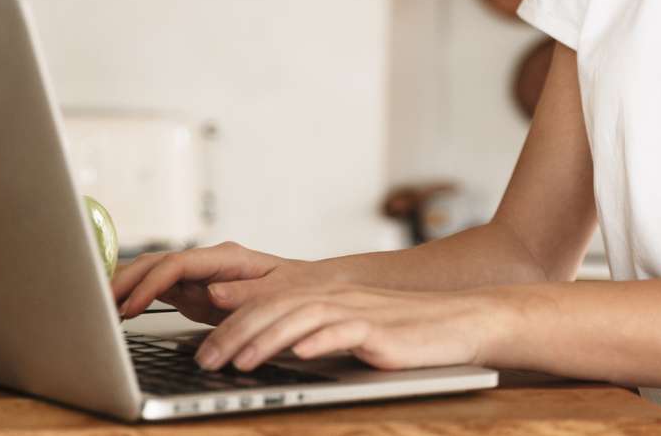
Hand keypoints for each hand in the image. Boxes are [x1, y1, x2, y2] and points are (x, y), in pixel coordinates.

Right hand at [110, 241, 332, 325]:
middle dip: (127, 279)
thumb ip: (244, 294)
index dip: (152, 283)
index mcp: (227, 257)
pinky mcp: (191, 288)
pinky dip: (134, 294)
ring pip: (152, 270)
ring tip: (99, 305)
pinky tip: (117, 308)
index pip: (179, 263)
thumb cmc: (293, 290)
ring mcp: (197, 273)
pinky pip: (156, 286)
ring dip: (125, 284)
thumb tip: (213, 291)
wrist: (303, 291)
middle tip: (100, 303)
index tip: (133, 305)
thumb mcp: (277, 294)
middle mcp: (207, 260)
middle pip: (158, 261)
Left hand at [191, 282, 517, 373]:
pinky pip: (343, 331)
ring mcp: (357, 312)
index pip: (267, 305)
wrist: (459, 322)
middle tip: (204, 361)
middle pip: (273, 309)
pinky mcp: (379, 330)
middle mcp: (335, 298)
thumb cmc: (405, 333)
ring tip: (237, 363)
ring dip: (263, 340)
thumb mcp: (352, 334)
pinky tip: (298, 355)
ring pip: (299, 318)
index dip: (229, 323)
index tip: (200, 347)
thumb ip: (316, 338)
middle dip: (232, 334)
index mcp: (324, 297)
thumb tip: (275, 354)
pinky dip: (317, 342)